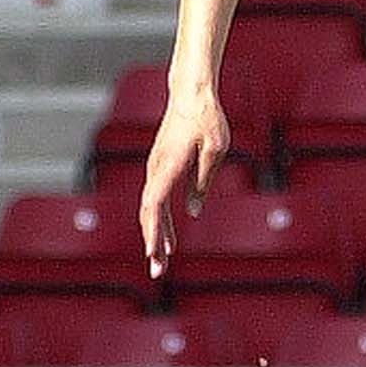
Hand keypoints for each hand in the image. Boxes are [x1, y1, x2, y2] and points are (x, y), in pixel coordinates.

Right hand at [139, 86, 229, 278]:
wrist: (191, 94)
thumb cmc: (207, 119)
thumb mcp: (216, 149)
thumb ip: (203, 181)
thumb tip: (192, 211)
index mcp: (168, 166)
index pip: (154, 206)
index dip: (153, 231)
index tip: (154, 253)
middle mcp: (156, 169)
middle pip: (148, 214)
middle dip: (152, 244)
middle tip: (158, 272)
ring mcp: (155, 169)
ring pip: (151, 210)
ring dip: (156, 236)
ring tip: (162, 262)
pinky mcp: (161, 168)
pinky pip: (157, 200)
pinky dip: (162, 222)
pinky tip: (170, 239)